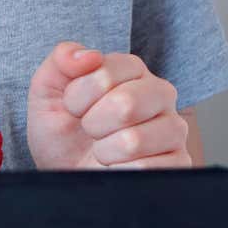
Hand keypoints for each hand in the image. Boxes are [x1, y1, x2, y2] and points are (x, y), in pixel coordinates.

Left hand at [27, 42, 191, 169]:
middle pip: (125, 104)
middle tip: (90, 129)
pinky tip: (118, 166)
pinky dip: (118, 171)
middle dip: (92, 124)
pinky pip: (144, 169)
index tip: (74, 107)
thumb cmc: (61, 129)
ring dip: (104, 151)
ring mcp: (174, 128)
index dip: (77, 97)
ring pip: (133, 140)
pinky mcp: (179, 162)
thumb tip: (89, 55)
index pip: (105, 74)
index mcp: (132, 69)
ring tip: (104, 148)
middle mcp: (160, 94)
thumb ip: (62, 60)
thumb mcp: (47, 90)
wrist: (64, 170)